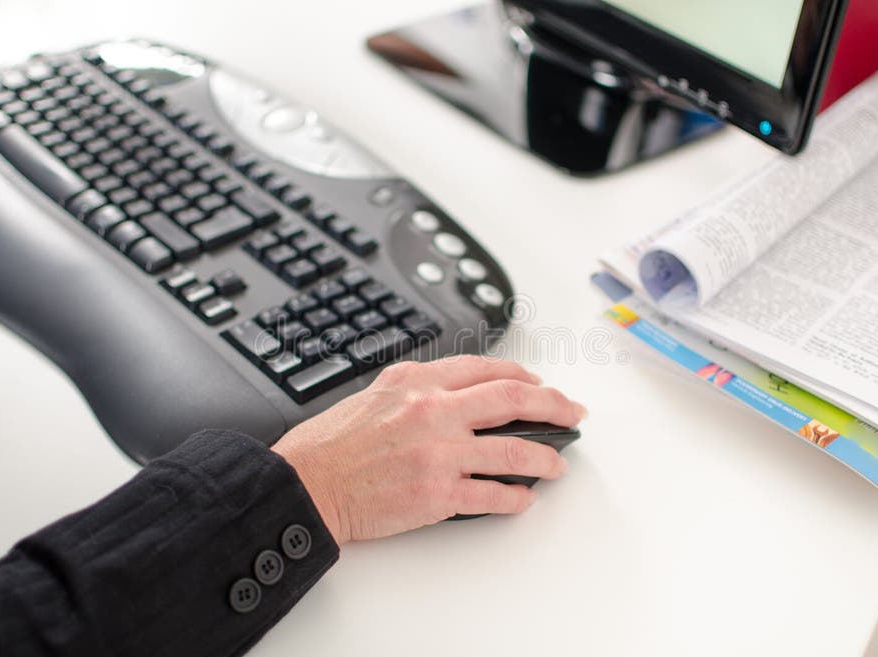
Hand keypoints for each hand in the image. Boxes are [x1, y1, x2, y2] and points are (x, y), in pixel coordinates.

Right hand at [272, 356, 585, 544]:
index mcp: (417, 381)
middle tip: (572, 413)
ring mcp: (438, 452)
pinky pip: (492, 495)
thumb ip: (418, 389)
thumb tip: (457, 396)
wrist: (305, 486)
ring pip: (514, 450)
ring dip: (545, 458)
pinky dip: (515, 498)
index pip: (486, 369)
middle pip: (513, 399)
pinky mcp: (437, 494)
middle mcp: (432, 410)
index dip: (523, 376)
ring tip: (558, 465)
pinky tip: (523, 498)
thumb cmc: (330, 446)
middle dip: (554, 405)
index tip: (538, 385)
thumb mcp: (374, 394)